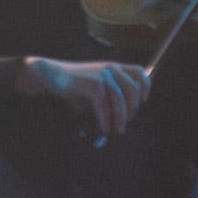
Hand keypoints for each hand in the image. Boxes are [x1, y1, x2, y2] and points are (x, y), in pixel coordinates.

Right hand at [26, 56, 149, 141]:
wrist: (51, 74)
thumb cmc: (73, 83)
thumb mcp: (95, 84)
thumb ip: (109, 95)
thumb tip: (121, 116)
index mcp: (114, 67)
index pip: (139, 72)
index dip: (146, 86)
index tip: (144, 101)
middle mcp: (111, 69)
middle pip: (132, 89)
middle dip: (132, 108)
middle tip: (127, 122)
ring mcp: (102, 76)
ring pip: (120, 99)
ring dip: (121, 117)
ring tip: (118, 130)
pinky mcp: (92, 85)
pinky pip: (104, 106)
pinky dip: (105, 119)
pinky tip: (104, 128)